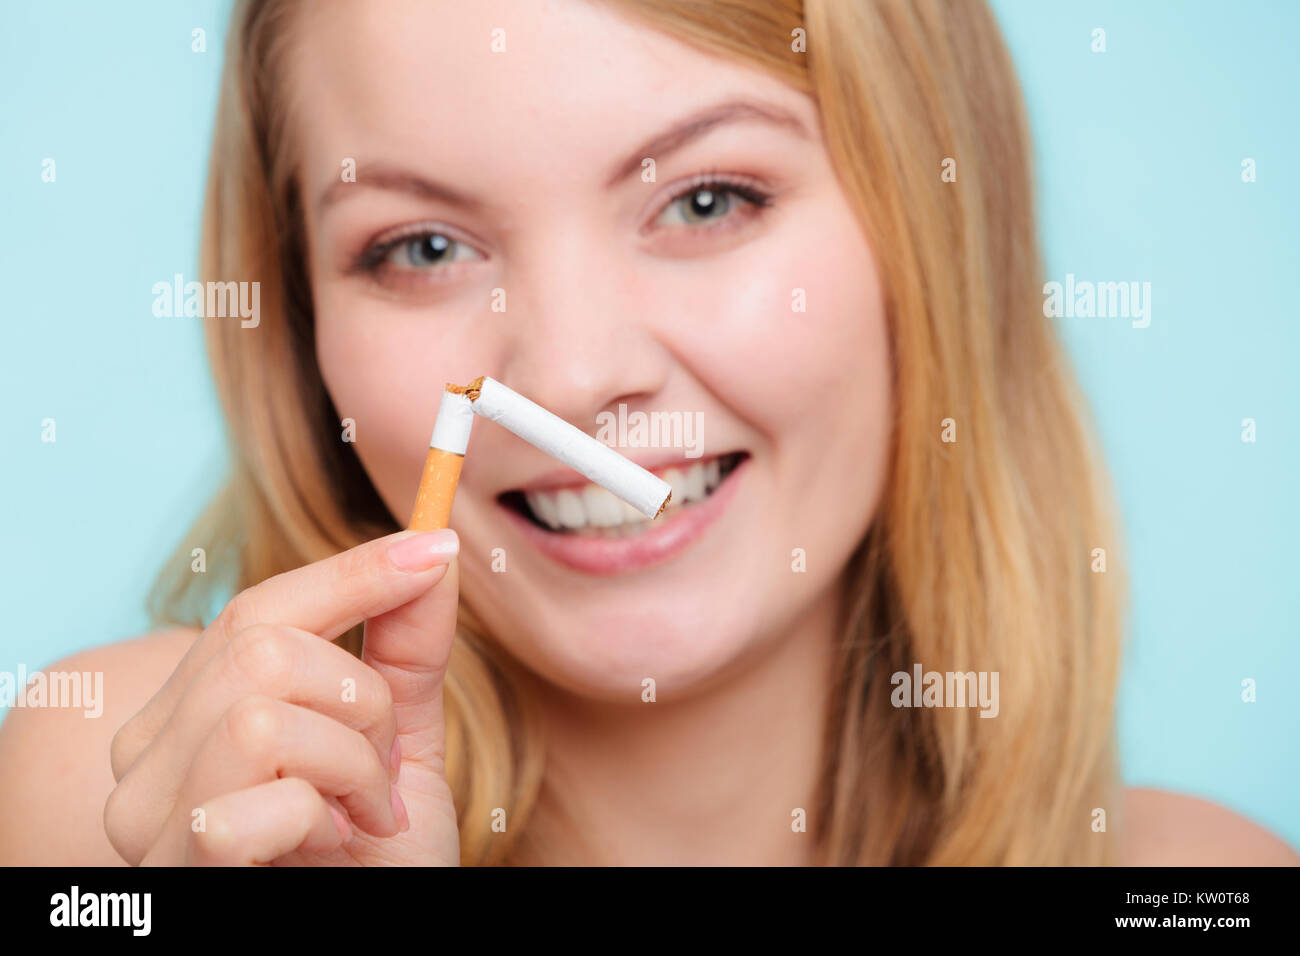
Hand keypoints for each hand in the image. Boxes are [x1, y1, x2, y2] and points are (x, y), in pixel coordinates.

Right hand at [104, 528, 462, 864]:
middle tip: (378, 770)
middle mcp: (149, 758)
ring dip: (349, 764)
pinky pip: (249, 806)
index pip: (259, 608)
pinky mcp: (179, 872)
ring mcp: (151, 820)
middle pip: (260, 648)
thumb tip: (431, 551)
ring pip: (260, 714)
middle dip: (358, 699)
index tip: (436, 544)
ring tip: (359, 815)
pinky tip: (330, 852)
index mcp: (195, 713)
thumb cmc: (376, 861)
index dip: (352, 572)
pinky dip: (320, 822)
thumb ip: (406, 651)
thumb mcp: (400, 743)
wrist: (380, 937)